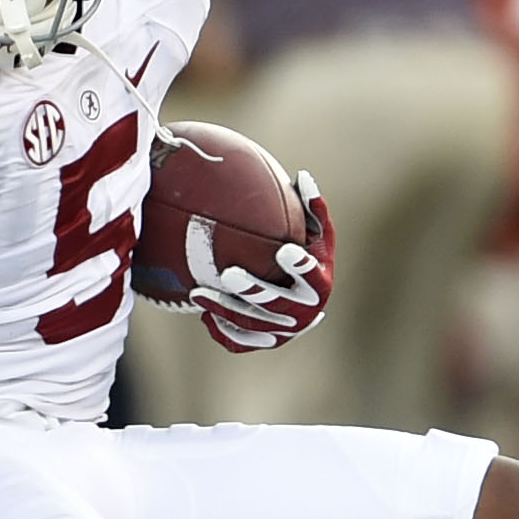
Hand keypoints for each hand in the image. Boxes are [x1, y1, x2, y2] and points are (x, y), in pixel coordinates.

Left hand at [190, 172, 334, 352]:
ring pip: (252, 324)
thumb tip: (304, 175)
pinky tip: (204, 316)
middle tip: (228, 273)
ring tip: (197, 292)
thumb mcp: (317, 235)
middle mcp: (305, 313)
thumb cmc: (308, 257)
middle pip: (277, 303)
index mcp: (320, 284)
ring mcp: (284, 332)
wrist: (305, 301)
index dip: (301, 266)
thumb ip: (312, 209)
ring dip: (224, 309)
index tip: (284, 250)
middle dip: (253, 290)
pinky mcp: (265, 343)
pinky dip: (223, 331)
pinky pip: (241, 342)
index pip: (312, 276)